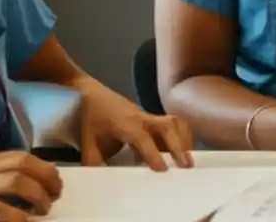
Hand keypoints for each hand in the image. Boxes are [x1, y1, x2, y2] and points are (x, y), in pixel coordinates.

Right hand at [0, 151, 62, 221]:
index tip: (54, 180)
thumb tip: (26, 182)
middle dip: (47, 177)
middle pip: (22, 164)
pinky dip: (18, 216)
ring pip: (16, 182)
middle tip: (56, 194)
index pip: (19, 156)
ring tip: (45, 209)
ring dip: (38, 195)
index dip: (43, 166)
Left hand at [75, 77, 193, 170]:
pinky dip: (182, 134)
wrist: (91, 93)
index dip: (152, 153)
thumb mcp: (87, 142)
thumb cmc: (91, 118)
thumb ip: (94, 162)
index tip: (163, 169)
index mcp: (125, 124)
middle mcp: (141, 118)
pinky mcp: (153, 116)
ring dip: (184, 139)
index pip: (142, 138)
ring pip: (174, 122)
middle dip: (178, 145)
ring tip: (189, 159)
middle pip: (166, 126)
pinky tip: (184, 149)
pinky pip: (173, 122)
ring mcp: (149, 115)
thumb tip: (99, 181)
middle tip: (186, 165)